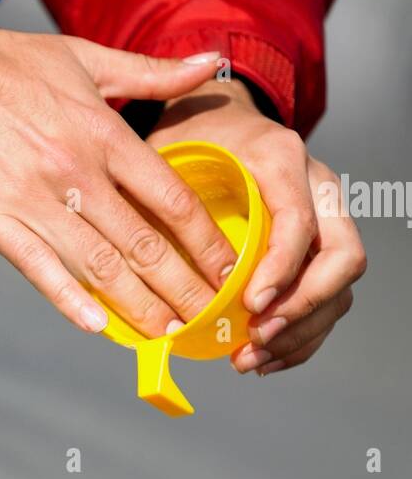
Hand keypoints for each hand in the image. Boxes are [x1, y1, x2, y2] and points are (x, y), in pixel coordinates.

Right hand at [0, 0, 235, 337]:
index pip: (172, 199)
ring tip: (167, 334)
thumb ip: (150, 73)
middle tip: (210, 319)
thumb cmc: (4, 61)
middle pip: (144, 243)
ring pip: (99, 265)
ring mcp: (30, 199)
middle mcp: (74, 170)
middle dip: (184, 288)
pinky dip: (70, 301)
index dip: (207, 242)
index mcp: (103, 132)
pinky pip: (38, 269)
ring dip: (139, 306)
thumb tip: (211, 62)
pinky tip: (98, 326)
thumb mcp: (83, 57)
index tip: (229, 271)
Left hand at [147, 79, 365, 373]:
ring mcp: (326, 219)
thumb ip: (162, 191)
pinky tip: (265, 358)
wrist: (221, 120)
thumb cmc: (192, 137)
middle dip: (302, 307)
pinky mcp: (321, 249)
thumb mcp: (171, 147)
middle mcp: (317, 187)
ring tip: (250, 359)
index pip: (300, 220)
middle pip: (342, 257)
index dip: (281, 267)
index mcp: (281, 158)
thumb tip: (136, 251)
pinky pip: (329, 300)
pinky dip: (301, 336)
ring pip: (340, 287)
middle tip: (255, 336)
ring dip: (299, 332)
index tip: (249, 305)